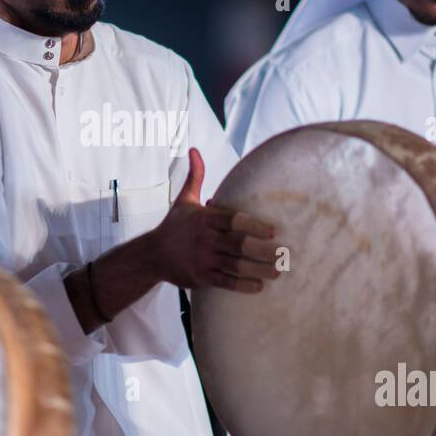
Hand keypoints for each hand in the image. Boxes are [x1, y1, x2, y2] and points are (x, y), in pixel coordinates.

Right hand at [151, 147, 278, 292]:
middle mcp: (205, 239)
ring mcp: (203, 260)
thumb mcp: (185, 199)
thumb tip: (194, 150)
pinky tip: (259, 285)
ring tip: (278, 271)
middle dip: (263, 250)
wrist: (152, 254)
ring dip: (259, 269)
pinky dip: (243, 285)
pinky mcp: (201, 278)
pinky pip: (225, 282)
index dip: (253, 225)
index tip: (273, 231)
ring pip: (235, 265)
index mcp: (205, 219)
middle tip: (284, 254)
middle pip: (239, 244)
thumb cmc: (174, 225)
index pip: (232, 220)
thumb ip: (196, 176)